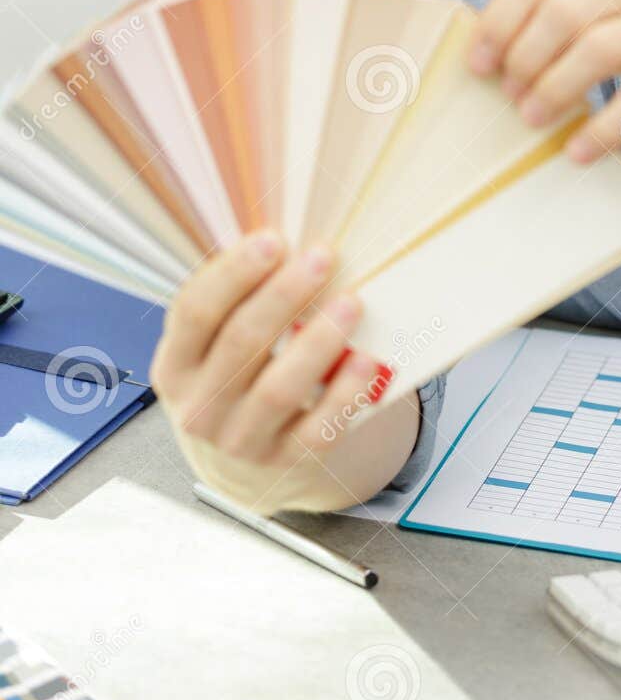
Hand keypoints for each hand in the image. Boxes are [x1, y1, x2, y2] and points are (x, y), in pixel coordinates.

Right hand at [149, 231, 393, 476]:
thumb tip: (287, 238)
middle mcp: (199, 407)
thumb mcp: (215, 340)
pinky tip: (367, 361)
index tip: (274, 239)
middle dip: (284, 296)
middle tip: (322, 257)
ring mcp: (240, 439)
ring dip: (318, 341)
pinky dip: (344, 396)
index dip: (233, 273)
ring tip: (351, 302)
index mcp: (175, 365)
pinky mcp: (283, 461)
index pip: (194, 312)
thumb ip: (238, 297)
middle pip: (241, 343)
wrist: (244, 450)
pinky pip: (317, 430)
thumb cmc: (236, 370)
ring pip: (279, 388)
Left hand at [467, 0, 620, 160]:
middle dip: (524, 61)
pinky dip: (601, 130)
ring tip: (534, 119)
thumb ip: (561, 1)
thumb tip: (490, 51)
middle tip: (510, 95)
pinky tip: (579, 150)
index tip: (478, 63)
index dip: (498, 23)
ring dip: (554, 92)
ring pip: (595, 52)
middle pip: (560, 13)